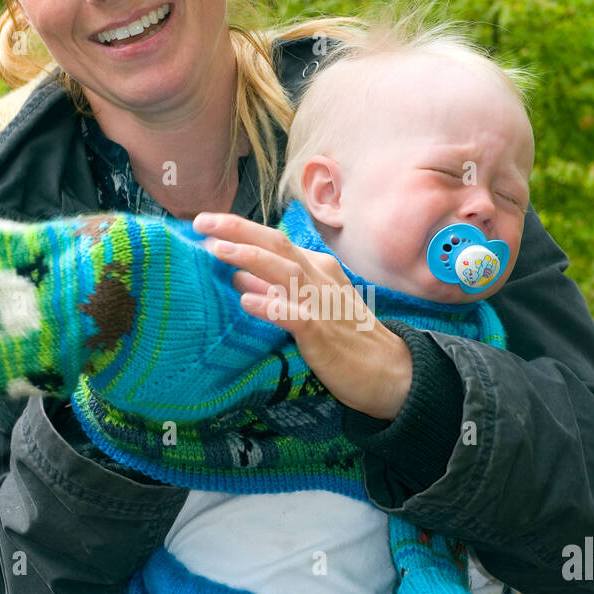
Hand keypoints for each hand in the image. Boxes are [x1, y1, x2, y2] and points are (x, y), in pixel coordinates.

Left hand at [192, 212, 412, 419]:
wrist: (391, 372)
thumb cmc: (347, 340)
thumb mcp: (310, 307)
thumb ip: (274, 292)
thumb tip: (237, 278)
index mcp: (316, 269)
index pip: (274, 242)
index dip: (240, 229)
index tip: (206, 224)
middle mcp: (319, 279)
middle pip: (277, 245)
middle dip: (238, 229)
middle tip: (202, 221)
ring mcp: (322, 304)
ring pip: (284, 272)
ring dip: (250, 258)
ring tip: (217, 250)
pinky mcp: (324, 333)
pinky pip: (294, 316)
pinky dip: (270, 306)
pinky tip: (246, 302)